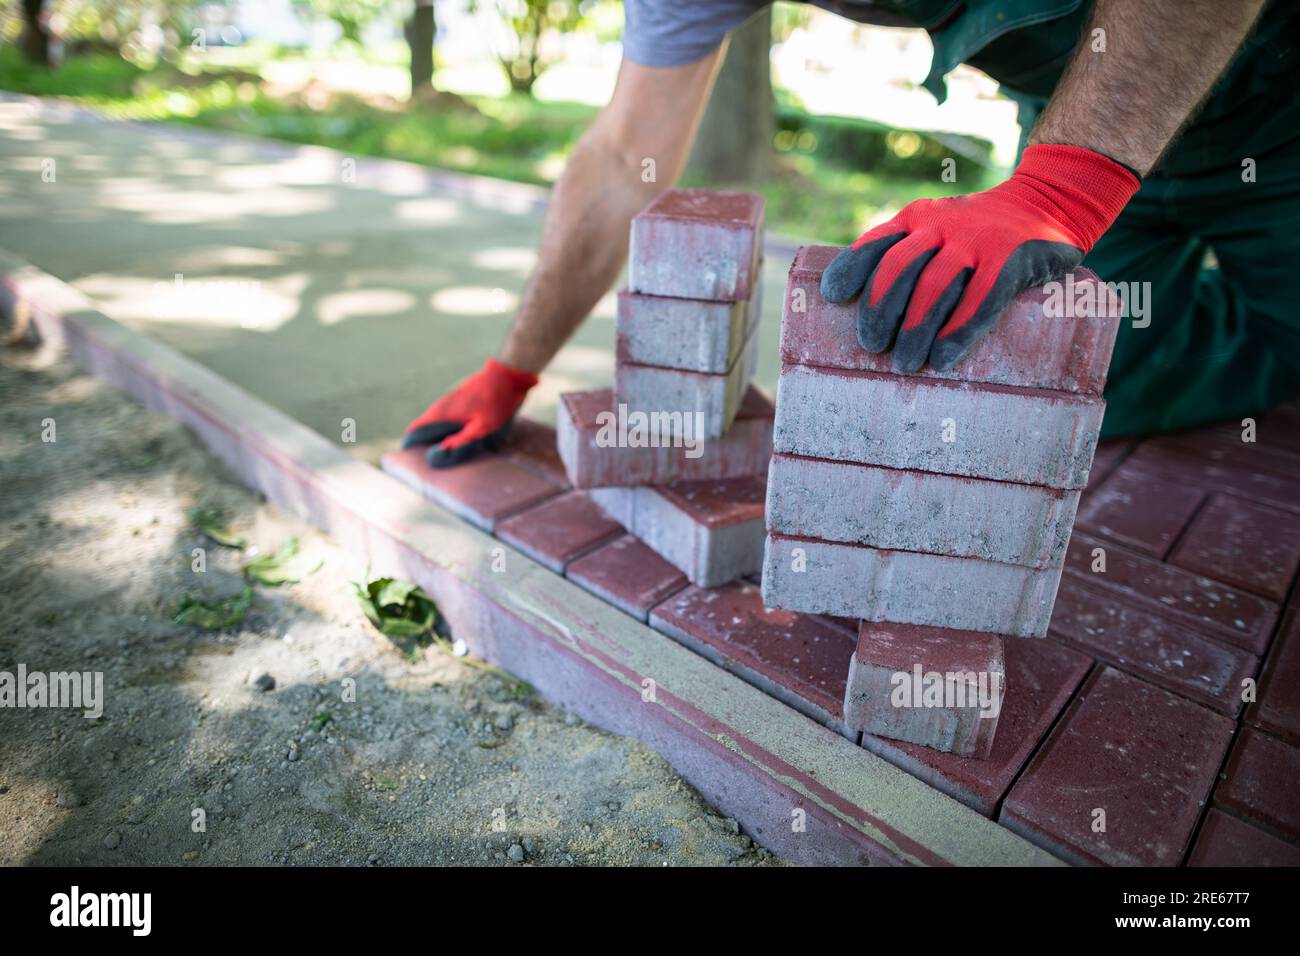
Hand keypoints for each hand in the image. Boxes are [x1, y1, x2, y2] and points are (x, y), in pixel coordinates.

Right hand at [402, 358, 538, 467]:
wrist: (507, 376)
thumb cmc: (497, 402)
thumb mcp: (482, 427)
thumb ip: (462, 440)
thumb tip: (441, 451)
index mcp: (442, 413)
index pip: (414, 430)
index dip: (411, 446)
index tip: (416, 461)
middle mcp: (441, 407)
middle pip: (422, 430)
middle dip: (425, 446)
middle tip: (436, 462)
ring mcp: (449, 403)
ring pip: (434, 425)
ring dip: (437, 439)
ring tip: (447, 455)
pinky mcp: (458, 402)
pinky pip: (446, 420)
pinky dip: (447, 431)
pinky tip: (460, 441)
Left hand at [820, 144, 1138, 372]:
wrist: (1052, 200)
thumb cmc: (985, 233)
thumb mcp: (944, 229)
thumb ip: (916, 257)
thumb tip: (877, 322)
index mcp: (918, 218)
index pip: (875, 243)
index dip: (849, 269)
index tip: (832, 297)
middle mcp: (943, 225)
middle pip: (898, 267)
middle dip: (879, 309)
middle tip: (872, 346)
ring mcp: (978, 240)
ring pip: (935, 286)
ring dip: (914, 329)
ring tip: (904, 363)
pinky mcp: (1012, 259)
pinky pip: (980, 298)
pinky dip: (958, 331)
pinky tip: (943, 358)